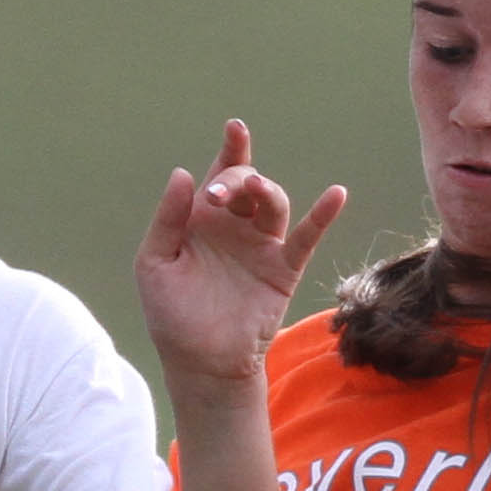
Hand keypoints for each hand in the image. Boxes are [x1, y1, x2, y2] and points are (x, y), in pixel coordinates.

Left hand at [134, 121, 346, 392]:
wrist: (200, 362)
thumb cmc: (171, 315)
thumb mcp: (154, 263)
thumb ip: (167, 219)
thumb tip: (183, 173)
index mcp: (202, 219)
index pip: (219, 174)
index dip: (230, 148)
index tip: (235, 128)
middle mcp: (234, 226)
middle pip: (246, 183)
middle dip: (235, 180)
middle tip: (217, 196)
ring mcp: (261, 245)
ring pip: (273, 203)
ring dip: (266, 191)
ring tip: (255, 189)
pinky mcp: (283, 269)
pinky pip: (306, 237)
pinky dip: (322, 216)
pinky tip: (335, 195)